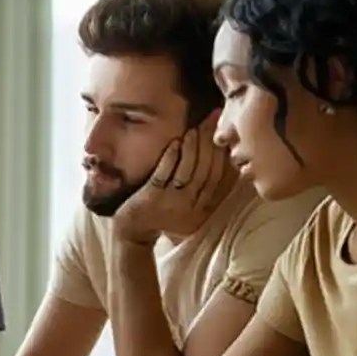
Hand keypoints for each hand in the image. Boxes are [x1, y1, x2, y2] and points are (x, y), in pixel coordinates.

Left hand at [113, 110, 230, 244]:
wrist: (132, 232)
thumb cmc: (162, 213)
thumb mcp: (189, 207)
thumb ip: (204, 190)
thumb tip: (220, 158)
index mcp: (204, 210)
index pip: (220, 178)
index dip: (223, 153)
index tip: (223, 131)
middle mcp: (191, 209)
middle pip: (207, 172)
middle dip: (210, 144)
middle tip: (211, 123)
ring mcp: (171, 203)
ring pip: (188, 171)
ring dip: (192, 149)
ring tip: (193, 130)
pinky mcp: (152, 198)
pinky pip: (164, 174)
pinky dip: (171, 157)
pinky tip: (175, 142)